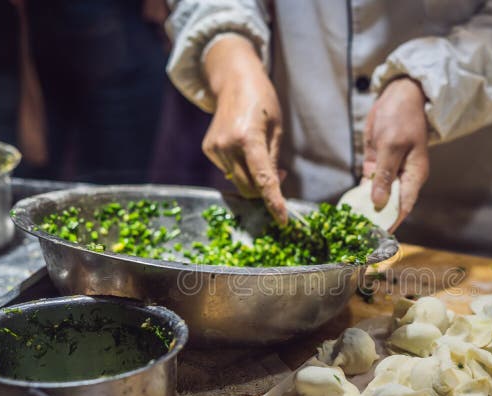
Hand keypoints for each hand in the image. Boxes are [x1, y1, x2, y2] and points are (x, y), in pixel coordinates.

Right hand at [202, 35, 287, 224]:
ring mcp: (215, 149)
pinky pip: (229, 171)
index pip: (263, 179)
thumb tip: (275, 186)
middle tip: (281, 175)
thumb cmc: (262, 100)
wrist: (233, 81)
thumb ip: (274, 160)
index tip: (283, 220)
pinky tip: (245, 149)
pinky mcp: (208, 150)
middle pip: (248, 187)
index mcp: (248, 138)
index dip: (274, 202)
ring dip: (254, 179)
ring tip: (262, 157)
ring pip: (239, 181)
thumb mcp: (277, 128)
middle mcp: (227, 146)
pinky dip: (241, 169)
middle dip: (265, 191)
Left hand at [362, 77, 428, 229]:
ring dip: (366, 207)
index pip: (404, 206)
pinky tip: (349, 205)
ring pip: (378, 196)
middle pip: (390, 205)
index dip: (392, 222)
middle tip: (359, 235)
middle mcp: (403, 177)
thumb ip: (384, 174)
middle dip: (376, 218)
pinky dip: (361, 193)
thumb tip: (378, 202)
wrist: (399, 96)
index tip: (377, 236)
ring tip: (352, 225)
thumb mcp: (391, 145)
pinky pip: (369, 184)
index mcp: (414, 175)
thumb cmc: (401, 117)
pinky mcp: (377, 165)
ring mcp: (389, 172)